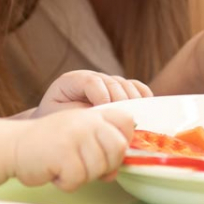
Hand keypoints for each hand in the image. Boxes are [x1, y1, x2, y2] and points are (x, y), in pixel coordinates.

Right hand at [12, 108, 133, 190]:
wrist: (12, 145)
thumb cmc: (48, 146)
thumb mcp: (78, 138)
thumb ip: (100, 148)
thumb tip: (115, 170)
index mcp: (92, 114)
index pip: (127, 122)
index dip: (122, 142)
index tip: (106, 152)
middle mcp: (86, 120)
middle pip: (119, 148)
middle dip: (104, 165)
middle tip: (82, 165)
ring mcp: (75, 135)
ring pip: (99, 168)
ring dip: (82, 176)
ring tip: (64, 166)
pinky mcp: (62, 152)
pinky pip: (78, 179)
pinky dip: (66, 182)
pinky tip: (54, 171)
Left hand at [35, 70, 152, 117]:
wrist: (60, 125)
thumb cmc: (59, 124)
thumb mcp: (62, 120)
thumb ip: (79, 118)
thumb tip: (103, 122)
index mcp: (72, 81)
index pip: (92, 81)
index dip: (101, 96)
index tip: (103, 114)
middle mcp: (93, 77)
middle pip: (113, 83)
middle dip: (119, 102)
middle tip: (122, 121)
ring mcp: (108, 82)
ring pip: (127, 85)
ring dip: (133, 102)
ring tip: (132, 121)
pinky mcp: (121, 89)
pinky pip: (137, 87)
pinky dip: (144, 97)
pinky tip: (145, 111)